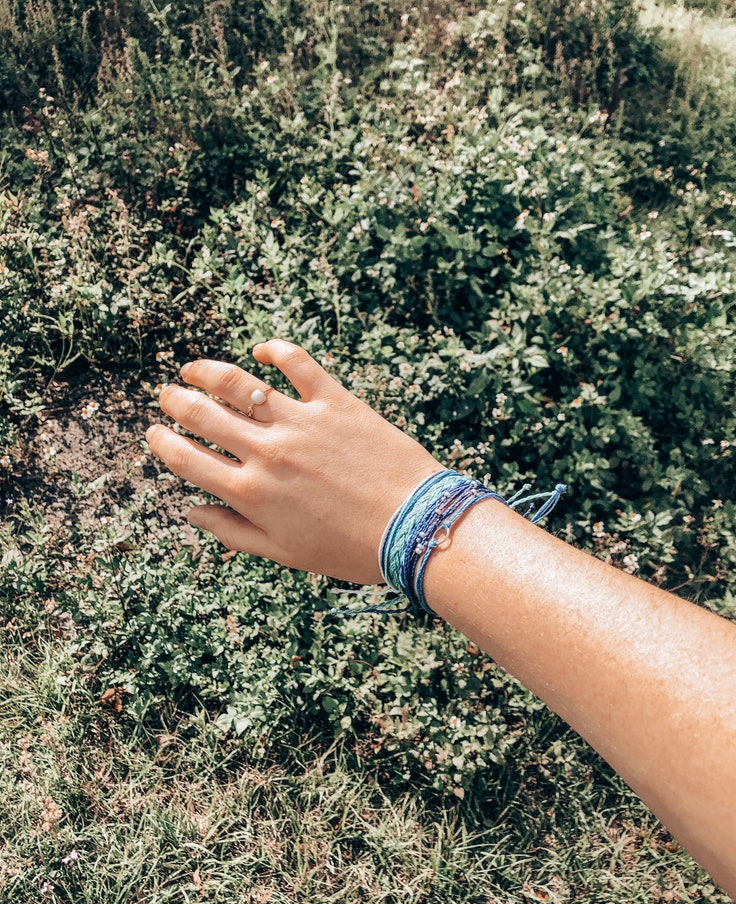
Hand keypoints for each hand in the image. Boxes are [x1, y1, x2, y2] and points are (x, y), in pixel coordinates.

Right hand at [145, 340, 440, 581]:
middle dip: (176, 402)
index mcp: (251, 493)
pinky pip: (297, 363)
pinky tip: (261, 352)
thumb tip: (192, 513)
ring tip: (193, 368)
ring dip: (207, 372)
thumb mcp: (285, 552)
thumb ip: (234, 532)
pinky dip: (275, 351)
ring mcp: (301, 423)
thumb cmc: (351, 548)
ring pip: (238, 384)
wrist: (413, 526)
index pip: (187, 460)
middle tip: (167, 395)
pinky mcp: (335, 401)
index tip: (154, 433)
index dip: (162, 443)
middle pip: (203, 415)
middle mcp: (268, 453)